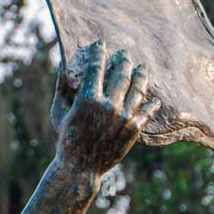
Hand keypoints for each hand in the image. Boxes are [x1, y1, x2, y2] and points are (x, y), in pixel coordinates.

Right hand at [51, 40, 160, 177]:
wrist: (80, 169)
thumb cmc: (66, 141)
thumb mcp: (59, 113)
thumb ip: (62, 88)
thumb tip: (63, 67)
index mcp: (88, 98)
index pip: (96, 67)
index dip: (99, 53)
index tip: (101, 43)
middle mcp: (108, 105)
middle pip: (121, 74)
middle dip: (124, 60)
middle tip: (125, 54)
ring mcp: (123, 117)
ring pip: (137, 89)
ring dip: (141, 76)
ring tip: (143, 68)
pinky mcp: (133, 130)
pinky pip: (146, 112)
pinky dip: (151, 103)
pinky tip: (154, 99)